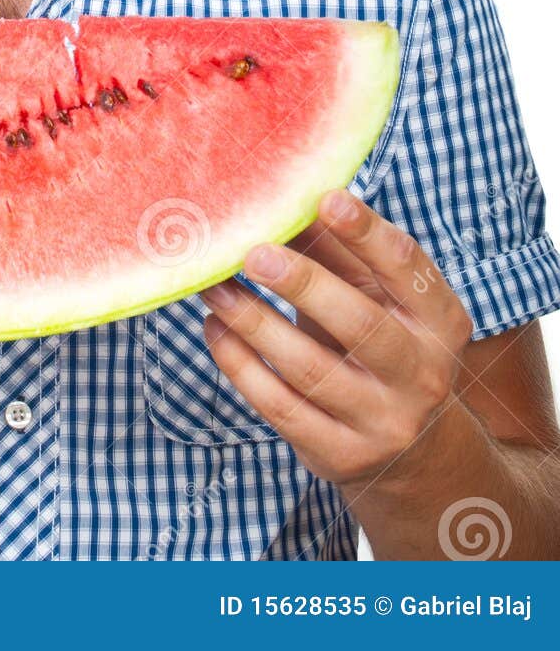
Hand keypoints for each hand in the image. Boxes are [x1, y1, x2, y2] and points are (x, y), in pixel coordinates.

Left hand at [198, 190, 473, 492]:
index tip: (326, 199)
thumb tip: (282, 198)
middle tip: (253, 252)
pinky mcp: (339, 455)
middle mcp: (421, 375)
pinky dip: (240, 365)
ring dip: (254, 322)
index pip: (407, 269)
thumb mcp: (375, 296)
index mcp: (439, 322)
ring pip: (310, 369)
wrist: (411, 450)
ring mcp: (382, 423)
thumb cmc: (379, 343)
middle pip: (359, 324)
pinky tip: (216, 329)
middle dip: (304, 284)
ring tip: (214, 287)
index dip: (368, 233)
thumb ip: (336, 251)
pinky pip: (280, 407)